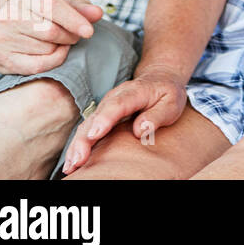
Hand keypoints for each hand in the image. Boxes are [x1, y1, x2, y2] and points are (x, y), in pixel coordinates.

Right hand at [0, 0, 102, 75]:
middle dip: (69, 36)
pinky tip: (54, 53)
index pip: (51, 6)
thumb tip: (97, 13)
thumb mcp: (59, 1)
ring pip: (47, 49)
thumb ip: (80, 6)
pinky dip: (53, 61)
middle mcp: (10, 15)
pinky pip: (38, 66)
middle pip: (51, 31)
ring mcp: (3, 38)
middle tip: (72, 35)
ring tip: (57, 41)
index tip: (89, 31)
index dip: (73, 20)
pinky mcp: (3, 59)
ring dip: (61, 48)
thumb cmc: (38, 11)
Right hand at [61, 66, 188, 174]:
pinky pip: (87, 130)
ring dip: (77, 146)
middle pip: (95, 117)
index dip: (104, 119)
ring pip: (87, 125)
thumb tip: (140, 130)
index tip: (93, 135)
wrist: (159, 78)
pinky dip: (78, 146)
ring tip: (71, 166)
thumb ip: (157, 115)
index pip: (117, 105)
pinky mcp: (101, 115)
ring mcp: (105, 106)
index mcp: (134, 92)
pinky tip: (73, 162)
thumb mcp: (172, 102)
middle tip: (78, 160)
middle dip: (84, 139)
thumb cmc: (166, 93)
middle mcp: (115, 97)